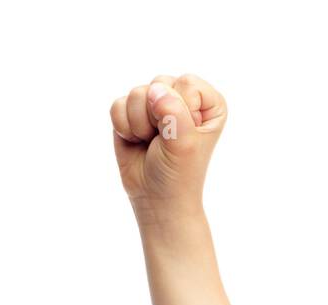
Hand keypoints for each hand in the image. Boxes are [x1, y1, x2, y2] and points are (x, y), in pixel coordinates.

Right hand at [110, 74, 227, 220]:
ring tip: (151, 143)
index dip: (182, 111)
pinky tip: (136, 141)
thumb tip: (154, 90)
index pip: (188, 84)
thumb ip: (174, 112)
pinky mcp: (131, 111)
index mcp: (208, 103)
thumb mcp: (184, 144)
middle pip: (160, 84)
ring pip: (137, 93)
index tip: (185, 136)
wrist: (156, 198)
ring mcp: (156, 102)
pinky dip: (124, 127)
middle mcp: (182, 97)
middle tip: (164, 141)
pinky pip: (118, 105)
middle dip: (157, 117)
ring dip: (140, 125)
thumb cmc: (179, 174)